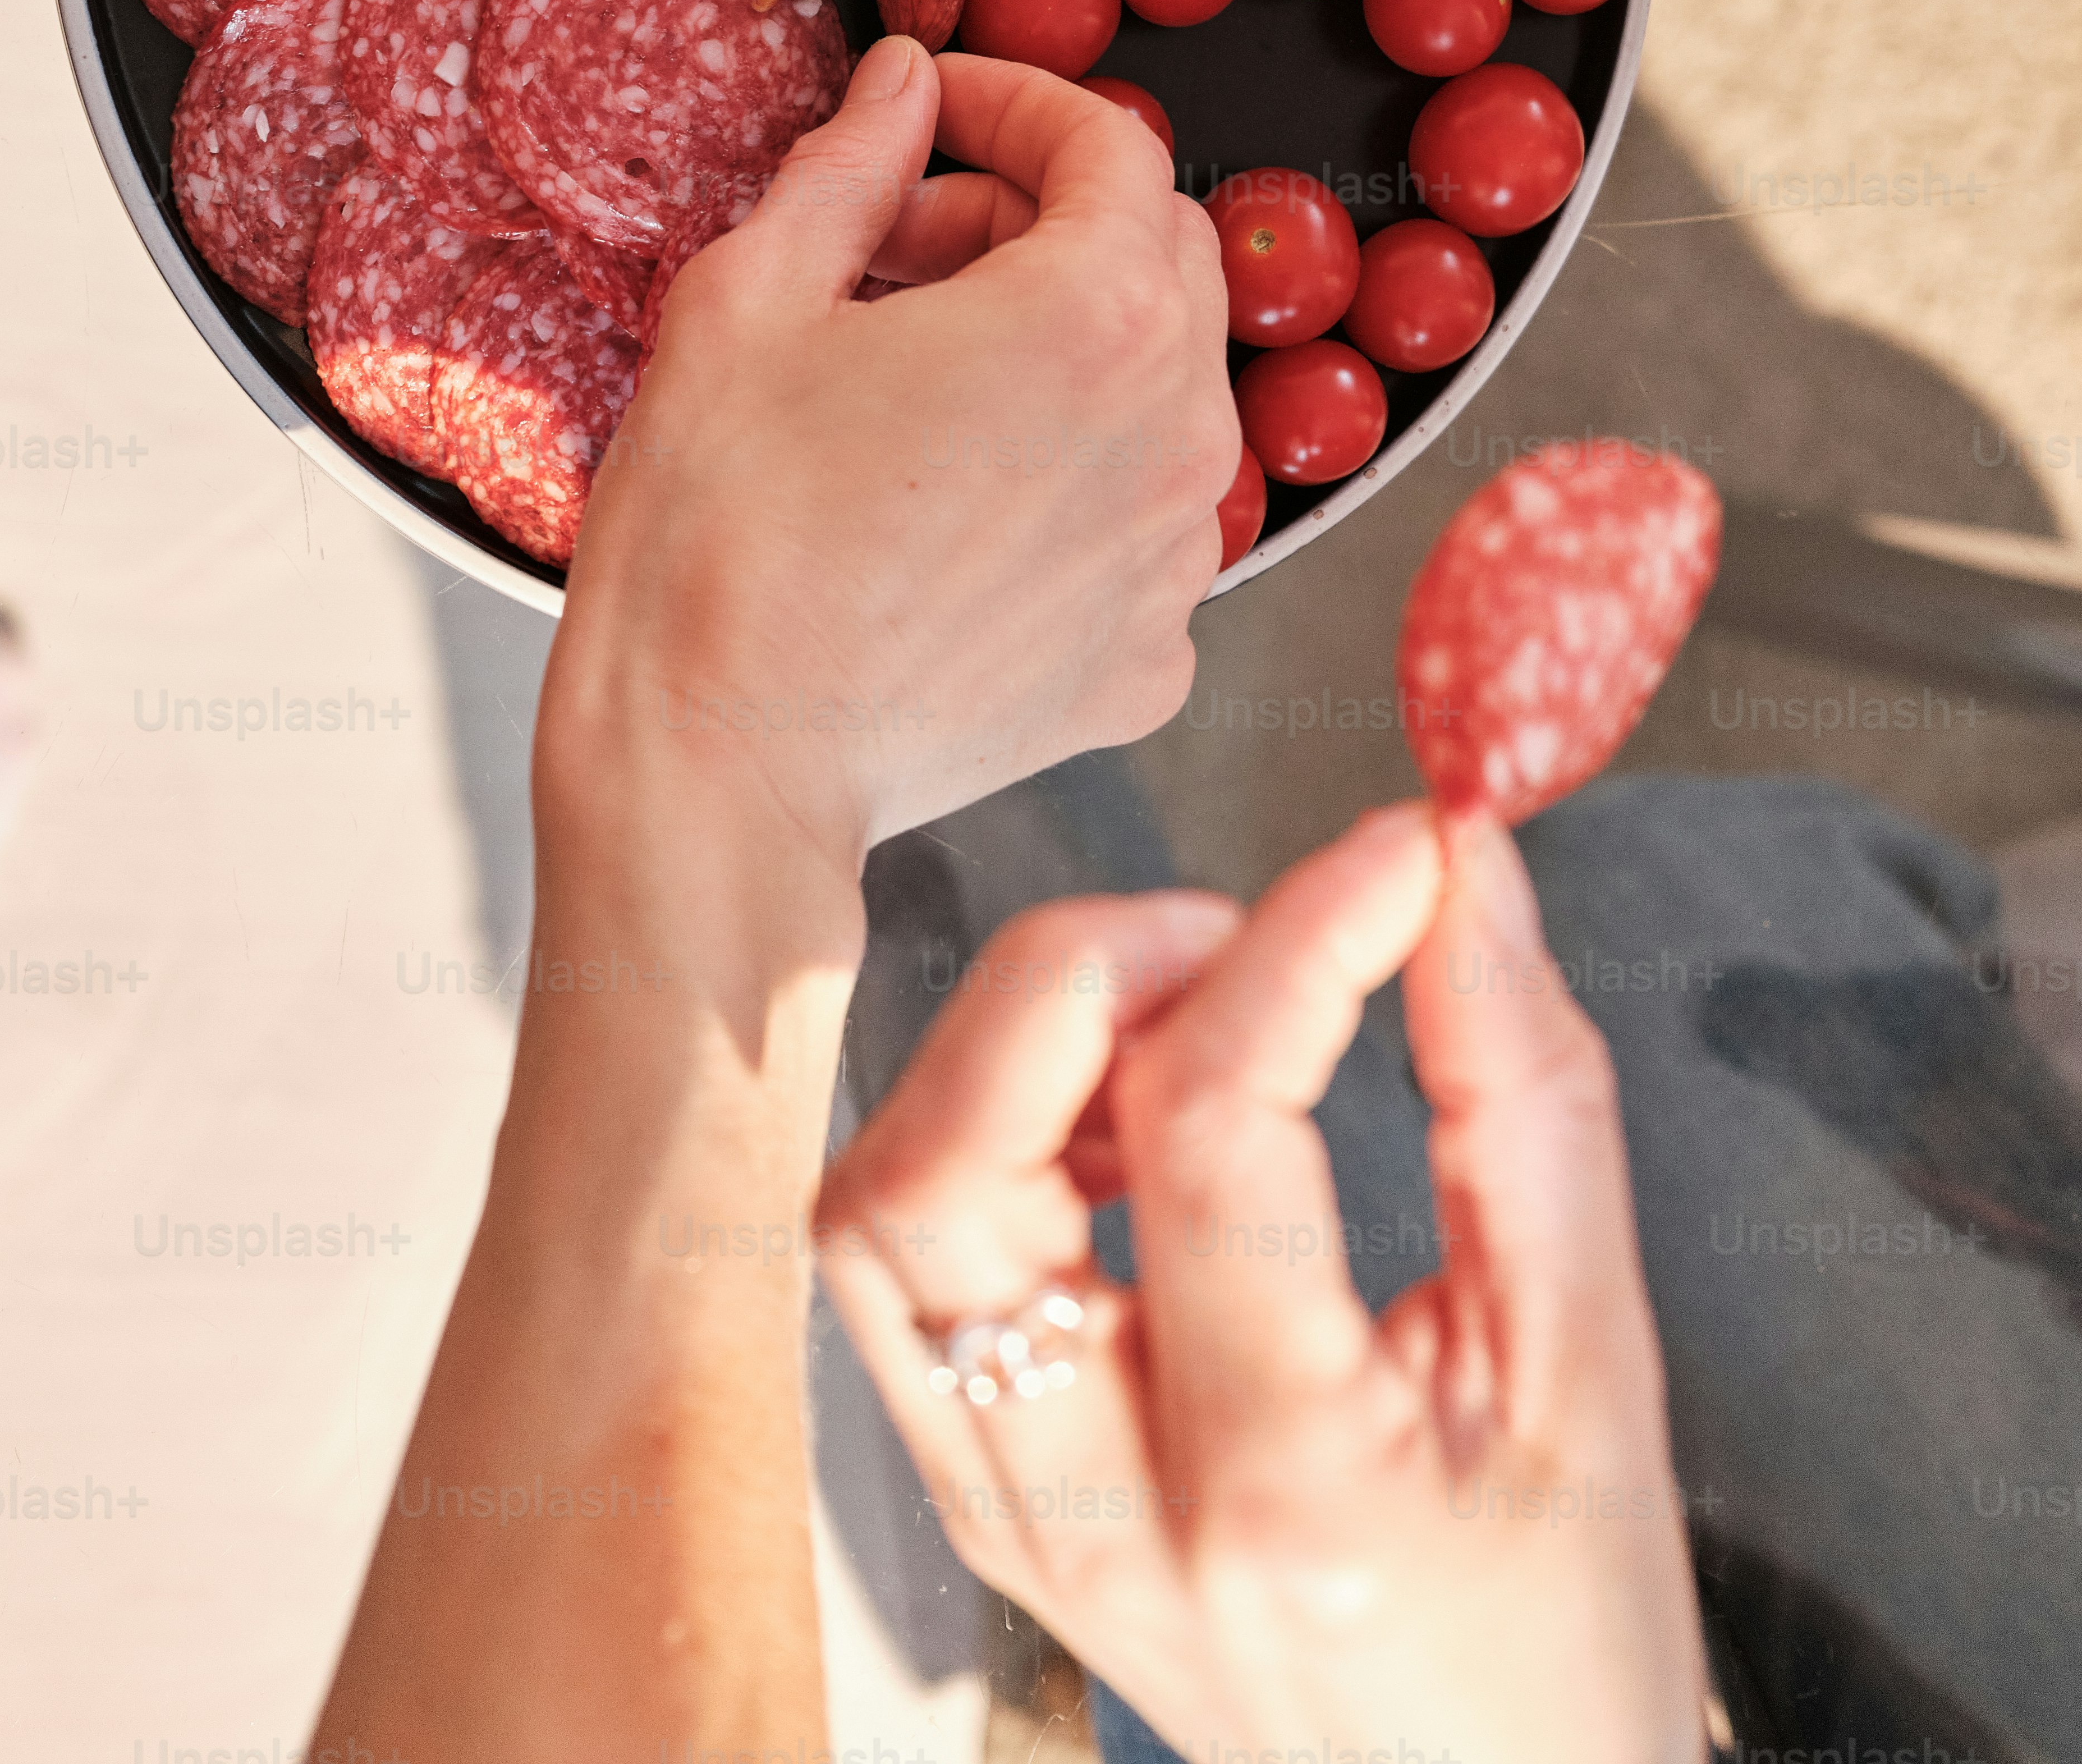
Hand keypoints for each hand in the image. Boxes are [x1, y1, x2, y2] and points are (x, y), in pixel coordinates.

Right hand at [543, 35, 1238, 880]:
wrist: (717, 768)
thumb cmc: (717, 536)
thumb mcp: (749, 299)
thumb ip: (851, 168)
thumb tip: (900, 85)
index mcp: (1095, 316)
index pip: (1112, 146)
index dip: (1017, 104)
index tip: (936, 110)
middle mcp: (1177, 431)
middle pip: (1158, 255)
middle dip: (1034, 218)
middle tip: (895, 246)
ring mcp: (1177, 558)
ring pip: (1157, 386)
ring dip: (1055, 347)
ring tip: (908, 376)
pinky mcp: (1150, 656)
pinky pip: (1138, 520)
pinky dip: (1064, 480)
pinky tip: (943, 501)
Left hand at [816, 806, 1710, 1763]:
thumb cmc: (1572, 1624)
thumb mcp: (1601, 1362)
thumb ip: (1523, 1094)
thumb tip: (1453, 860)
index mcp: (1288, 1497)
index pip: (1210, 1132)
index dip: (1303, 937)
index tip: (1402, 855)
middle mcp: (1102, 1521)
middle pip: (946, 1171)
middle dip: (1078, 976)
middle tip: (1238, 933)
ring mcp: (1009, 1522)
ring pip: (877, 1210)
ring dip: (1005, 1056)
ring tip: (1179, 1023)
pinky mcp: (977, 1501)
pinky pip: (895, 1266)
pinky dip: (980, 1134)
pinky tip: (1122, 1121)